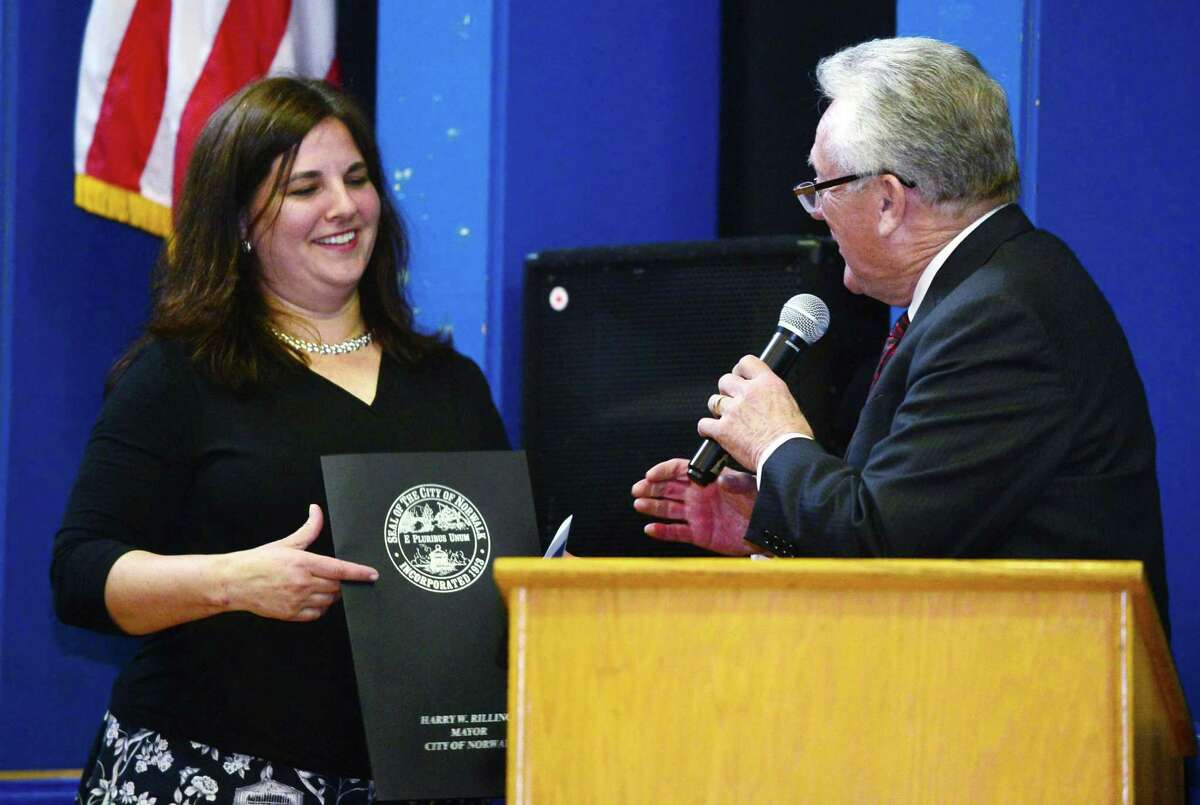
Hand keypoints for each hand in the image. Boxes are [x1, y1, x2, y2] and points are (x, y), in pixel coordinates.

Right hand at [223, 504, 378, 621]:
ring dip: (333, 594)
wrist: (235, 582)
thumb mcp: (287, 543)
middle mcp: (302, 583)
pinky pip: (317, 613)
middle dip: (342, 582)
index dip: (359, 573)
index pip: (339, 569)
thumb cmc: (260, 561)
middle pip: (337, 586)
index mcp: (303, 563)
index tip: (373, 575)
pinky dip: (321, 607)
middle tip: (338, 577)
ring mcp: (297, 600)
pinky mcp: (291, 614)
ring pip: (329, 600)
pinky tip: (315, 598)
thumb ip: (308, 529)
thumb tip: (317, 510)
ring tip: (324, 585)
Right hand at [631, 458, 757, 554]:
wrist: (764, 530)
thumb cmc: (758, 503)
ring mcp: (696, 515)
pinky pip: (676, 532)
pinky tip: (650, 528)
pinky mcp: (698, 534)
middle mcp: (697, 496)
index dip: (663, 471)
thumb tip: (721, 479)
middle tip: (637, 489)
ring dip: (652, 506)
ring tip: (639, 505)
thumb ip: (735, 482)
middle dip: (651, 488)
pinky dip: (662, 531)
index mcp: (706, 480)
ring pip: (668, 509)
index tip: (650, 475)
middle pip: (668, 489)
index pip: (679, 470)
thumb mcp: (749, 487)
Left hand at [701, 355, 812, 469]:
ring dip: (718, 409)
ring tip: (725, 419)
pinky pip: (704, 424)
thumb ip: (772, 397)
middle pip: (725, 380)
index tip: (739, 376)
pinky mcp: (723, 430)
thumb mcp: (790, 405)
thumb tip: (766, 401)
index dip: (740, 370)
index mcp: (768, 384)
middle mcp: (748, 393)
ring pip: (714, 401)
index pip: (747, 362)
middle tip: (733, 402)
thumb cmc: (794, 437)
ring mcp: (733, 410)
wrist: (787, 455)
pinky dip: (706, 429)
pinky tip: (712, 433)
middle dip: (727, 391)